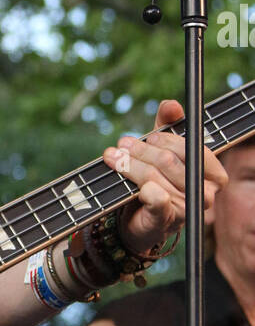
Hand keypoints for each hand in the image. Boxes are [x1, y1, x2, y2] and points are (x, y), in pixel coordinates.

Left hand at [103, 98, 227, 257]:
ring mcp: (186, 208)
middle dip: (141, 150)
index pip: (191, 147)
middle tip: (122, 145)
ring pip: (153, 176)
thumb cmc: (156, 179)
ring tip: (113, 157)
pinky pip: (155, 198)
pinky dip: (142, 188)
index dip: (167, 138)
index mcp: (213, 173)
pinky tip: (133, 184)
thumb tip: (171, 105)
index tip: (150, 135)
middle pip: (168, 160)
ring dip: (128, 164)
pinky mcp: (166, 220)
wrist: (139, 219)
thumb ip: (168, 124)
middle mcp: (205, 192)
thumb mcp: (162, 148)